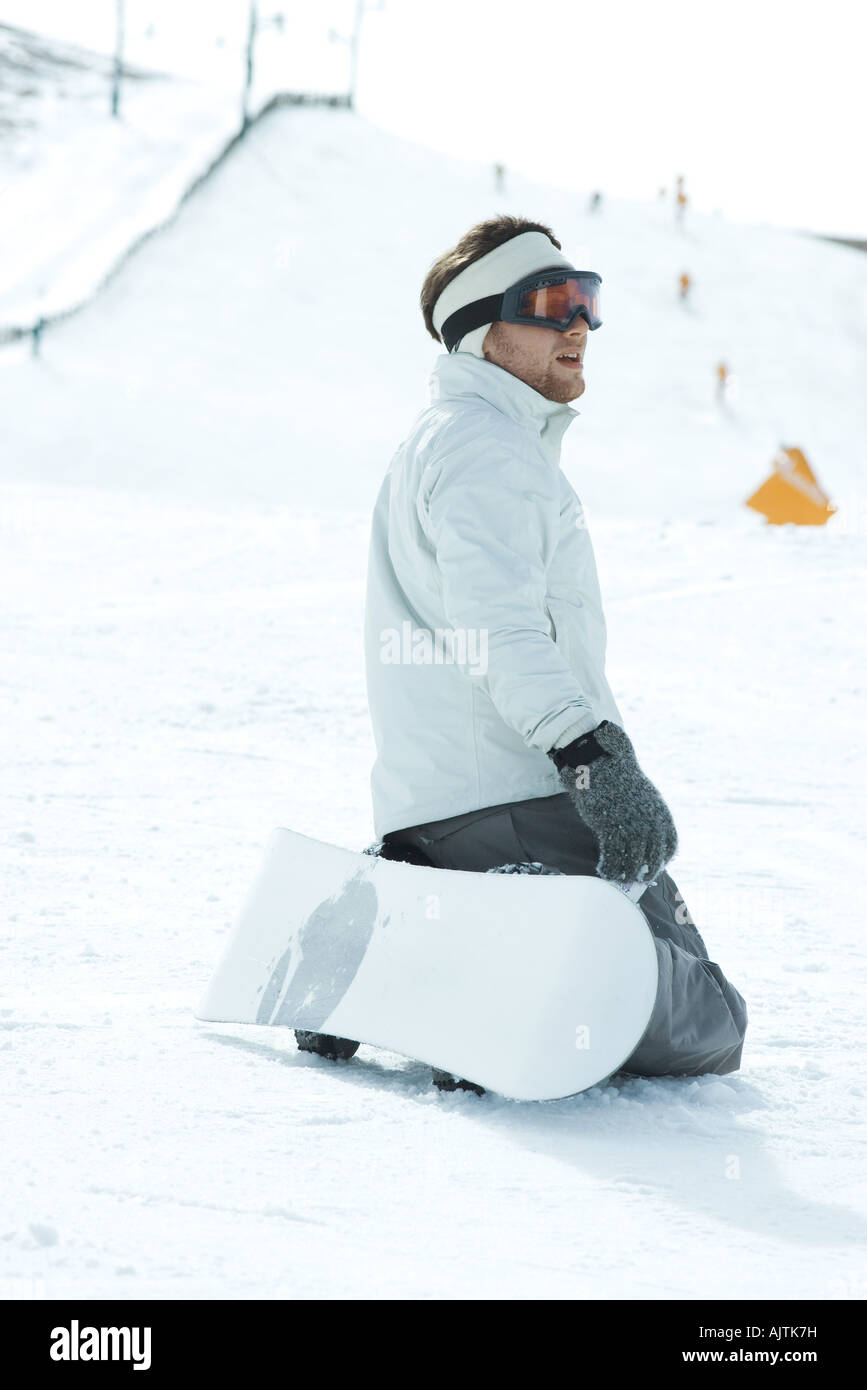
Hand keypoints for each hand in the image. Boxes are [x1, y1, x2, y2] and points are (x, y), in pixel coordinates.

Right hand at [553, 722, 677, 882]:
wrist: (602, 765)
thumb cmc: (619, 781)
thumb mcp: (644, 797)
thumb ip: (648, 818)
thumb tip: (646, 841)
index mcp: (662, 817)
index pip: (669, 848)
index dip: (662, 860)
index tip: (653, 867)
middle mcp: (651, 826)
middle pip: (652, 861)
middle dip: (645, 873)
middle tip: (636, 880)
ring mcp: (631, 830)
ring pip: (632, 864)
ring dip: (625, 875)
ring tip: (618, 878)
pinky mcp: (611, 831)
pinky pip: (613, 859)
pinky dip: (610, 869)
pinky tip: (604, 870)